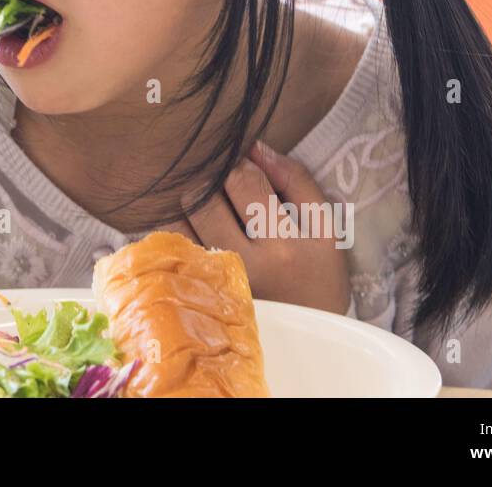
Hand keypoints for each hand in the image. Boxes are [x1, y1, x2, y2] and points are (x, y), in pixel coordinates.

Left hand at [168, 140, 351, 315]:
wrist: (311, 345)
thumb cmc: (317, 279)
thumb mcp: (325, 230)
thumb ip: (295, 181)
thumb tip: (256, 146)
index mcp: (289, 243)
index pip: (244, 179)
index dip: (237, 164)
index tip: (241, 168)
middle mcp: (251, 266)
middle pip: (203, 198)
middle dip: (206, 184)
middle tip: (217, 189)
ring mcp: (218, 285)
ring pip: (177, 225)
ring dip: (184, 212)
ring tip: (203, 216)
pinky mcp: (196, 300)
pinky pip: (167, 256)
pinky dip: (168, 240)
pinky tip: (182, 239)